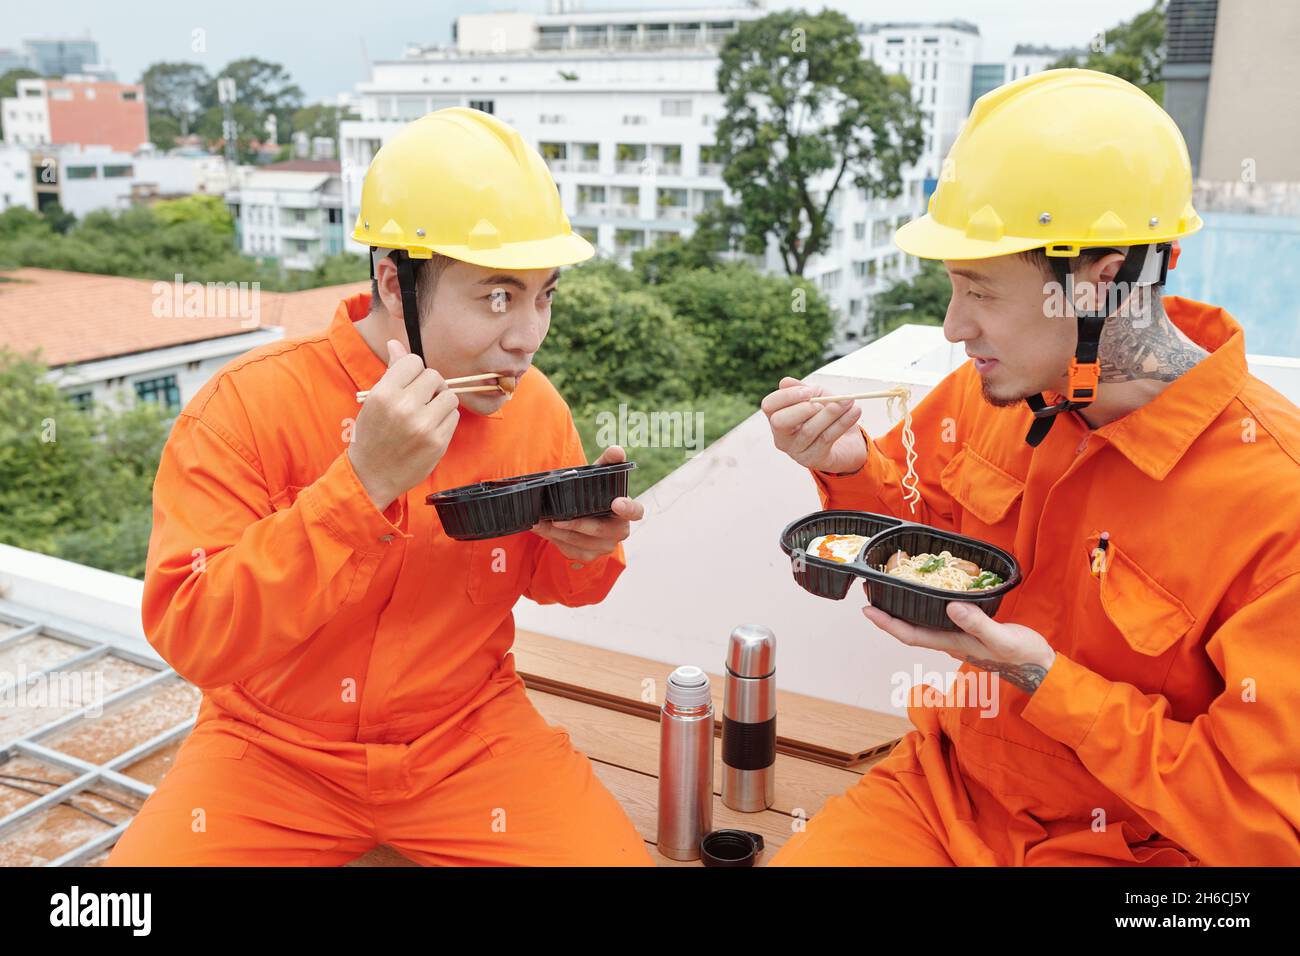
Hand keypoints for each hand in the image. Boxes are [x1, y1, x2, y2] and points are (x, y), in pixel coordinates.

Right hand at [347, 339, 460, 511]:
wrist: (371, 475)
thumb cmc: (373, 434)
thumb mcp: (374, 401)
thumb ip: (391, 372)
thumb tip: (396, 343)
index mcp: (384, 393)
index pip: (414, 361)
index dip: (414, 372)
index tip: (410, 384)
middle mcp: (404, 407)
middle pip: (435, 376)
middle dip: (430, 386)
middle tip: (419, 401)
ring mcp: (423, 426)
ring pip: (449, 396)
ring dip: (441, 402)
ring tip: (426, 414)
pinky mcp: (438, 442)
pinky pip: (454, 416)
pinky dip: (446, 419)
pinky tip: (431, 428)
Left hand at [531, 445, 642, 562]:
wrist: (583, 515)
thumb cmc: (595, 493)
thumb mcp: (600, 476)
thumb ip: (608, 461)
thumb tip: (616, 450)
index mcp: (626, 511)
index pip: (636, 511)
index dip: (628, 508)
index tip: (616, 502)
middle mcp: (618, 531)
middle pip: (600, 530)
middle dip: (578, 524)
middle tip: (557, 518)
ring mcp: (603, 546)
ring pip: (580, 541)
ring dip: (558, 532)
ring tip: (540, 521)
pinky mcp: (586, 554)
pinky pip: (569, 548)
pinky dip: (552, 538)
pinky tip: (541, 528)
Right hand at [761, 376, 867, 474]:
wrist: (846, 441)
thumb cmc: (826, 414)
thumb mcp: (816, 397)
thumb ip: (803, 389)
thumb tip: (785, 382)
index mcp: (777, 417)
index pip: (769, 405)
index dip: (787, 396)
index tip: (809, 392)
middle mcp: (782, 436)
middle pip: (780, 422)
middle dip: (802, 409)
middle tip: (821, 402)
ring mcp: (796, 450)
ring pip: (809, 430)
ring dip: (831, 412)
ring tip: (849, 401)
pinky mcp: (813, 459)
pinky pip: (827, 439)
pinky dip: (843, 423)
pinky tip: (855, 411)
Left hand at [862, 598, 1056, 693]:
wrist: (1039, 667)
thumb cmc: (1022, 654)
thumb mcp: (1001, 637)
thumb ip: (977, 623)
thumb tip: (951, 607)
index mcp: (952, 643)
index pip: (910, 635)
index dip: (887, 624)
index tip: (867, 610)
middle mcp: (950, 642)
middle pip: (910, 630)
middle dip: (888, 615)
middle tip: (871, 594)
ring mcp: (958, 638)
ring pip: (922, 625)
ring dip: (903, 612)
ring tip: (890, 592)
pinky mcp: (968, 632)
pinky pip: (938, 620)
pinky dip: (925, 608)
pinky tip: (926, 597)